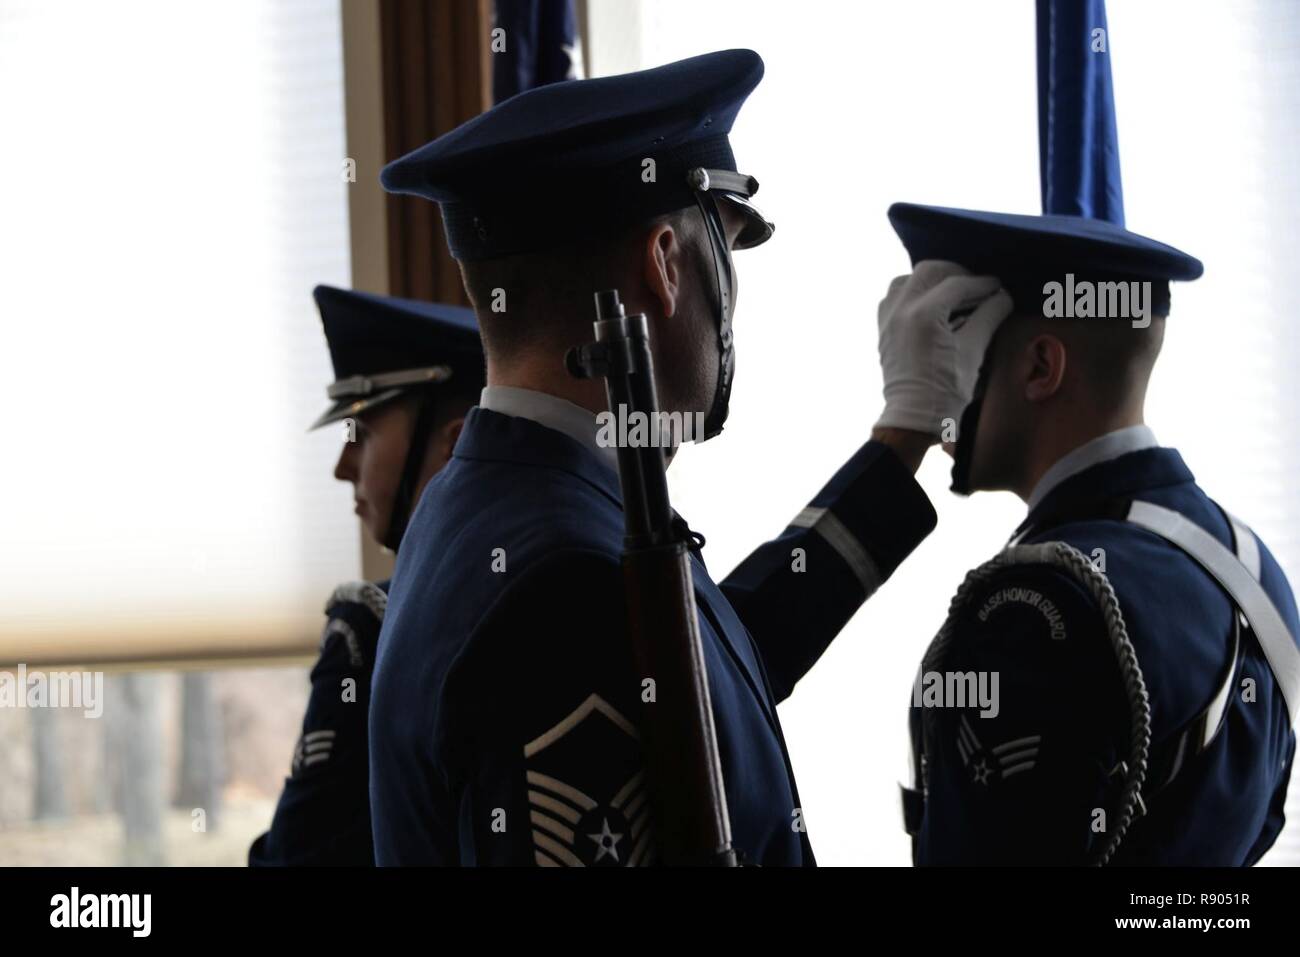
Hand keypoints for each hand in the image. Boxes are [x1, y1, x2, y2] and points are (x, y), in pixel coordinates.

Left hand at [873, 260, 1011, 437]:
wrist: (913, 419)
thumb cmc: (946, 391)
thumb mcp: (974, 352)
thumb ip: (989, 317)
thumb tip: (1002, 296)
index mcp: (924, 315)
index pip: (958, 285)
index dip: (982, 284)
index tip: (998, 287)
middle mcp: (900, 310)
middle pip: (930, 271)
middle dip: (956, 275)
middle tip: (977, 288)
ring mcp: (887, 319)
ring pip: (907, 280)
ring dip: (932, 281)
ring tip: (953, 294)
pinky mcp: (882, 329)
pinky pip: (894, 297)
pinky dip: (913, 293)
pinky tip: (931, 306)